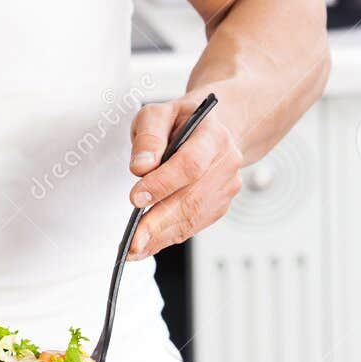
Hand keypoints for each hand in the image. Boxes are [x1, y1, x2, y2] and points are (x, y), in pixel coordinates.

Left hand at [127, 95, 242, 258]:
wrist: (213, 127)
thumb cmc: (182, 121)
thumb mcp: (158, 113)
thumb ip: (149, 136)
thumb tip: (141, 167)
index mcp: (212, 134)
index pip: (191, 164)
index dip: (163, 183)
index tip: (136, 198)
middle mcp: (226, 160)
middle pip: (193, 197)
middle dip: (159, 221)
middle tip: (133, 239)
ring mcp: (227, 185)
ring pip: (194, 216)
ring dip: (163, 236)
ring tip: (135, 248)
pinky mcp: (220, 203)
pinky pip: (195, 224)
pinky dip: (170, 237)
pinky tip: (149, 245)